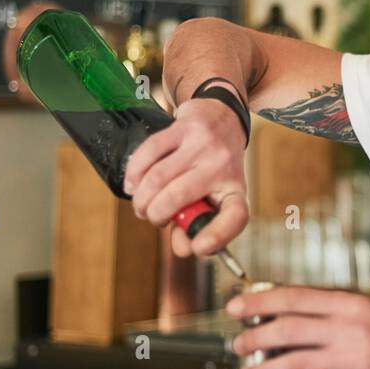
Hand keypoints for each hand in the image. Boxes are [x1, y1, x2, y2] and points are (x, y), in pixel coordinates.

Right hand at [123, 97, 248, 256]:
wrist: (222, 119)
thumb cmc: (215, 169)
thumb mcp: (216, 197)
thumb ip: (196, 224)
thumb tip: (181, 248)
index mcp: (235, 189)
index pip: (235, 216)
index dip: (216, 236)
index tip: (197, 248)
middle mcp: (222, 165)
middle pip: (177, 197)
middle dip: (155, 215)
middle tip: (153, 218)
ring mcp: (202, 143)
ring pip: (157, 177)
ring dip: (142, 199)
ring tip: (142, 206)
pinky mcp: (183, 126)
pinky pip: (148, 153)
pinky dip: (134, 175)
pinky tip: (134, 186)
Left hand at [228, 284, 369, 368]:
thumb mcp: (365, 316)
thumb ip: (328, 317)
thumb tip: (281, 319)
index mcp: (349, 305)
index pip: (295, 298)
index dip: (260, 301)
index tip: (236, 307)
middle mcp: (348, 329)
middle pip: (288, 329)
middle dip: (254, 337)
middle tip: (237, 345)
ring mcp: (352, 359)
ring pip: (293, 363)